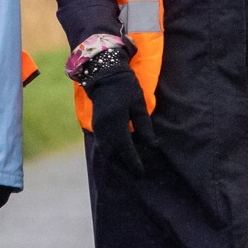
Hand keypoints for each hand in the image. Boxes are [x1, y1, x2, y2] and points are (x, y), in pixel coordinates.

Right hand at [83, 60, 155, 176]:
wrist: (104, 74)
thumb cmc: (126, 87)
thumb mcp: (139, 104)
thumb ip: (144, 126)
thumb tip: (152, 145)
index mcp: (116, 121)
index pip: (125, 148)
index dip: (133, 162)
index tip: (141, 172)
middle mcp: (104, 127)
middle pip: (113, 154)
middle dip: (124, 165)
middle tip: (137, 173)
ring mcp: (97, 127)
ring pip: (106, 151)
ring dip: (117, 160)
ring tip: (129, 166)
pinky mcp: (95, 126)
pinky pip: (102, 145)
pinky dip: (111, 152)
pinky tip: (120, 154)